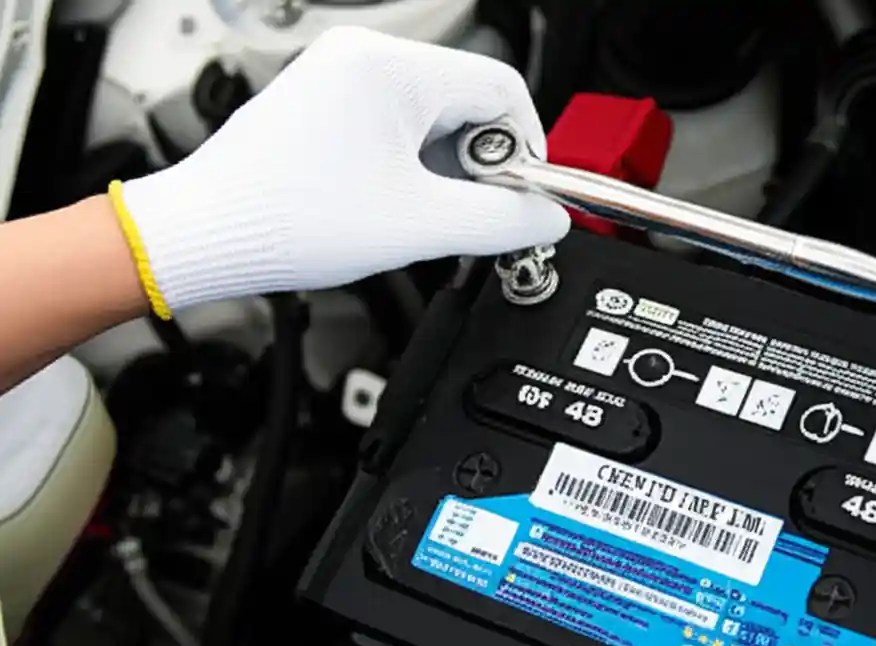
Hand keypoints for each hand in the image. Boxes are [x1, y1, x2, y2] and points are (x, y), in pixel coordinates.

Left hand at [119, 26, 568, 311]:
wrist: (207, 235)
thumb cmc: (285, 218)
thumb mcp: (420, 225)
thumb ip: (501, 220)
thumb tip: (547, 217)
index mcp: (389, 68)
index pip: (501, 89)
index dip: (526, 148)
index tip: (526, 194)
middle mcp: (362, 57)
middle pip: (469, 100)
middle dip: (483, 163)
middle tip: (475, 214)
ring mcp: (339, 76)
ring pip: (434, 115)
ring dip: (447, 167)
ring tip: (425, 215)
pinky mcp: (325, 101)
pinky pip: (396, 122)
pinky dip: (412, 164)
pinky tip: (397, 203)